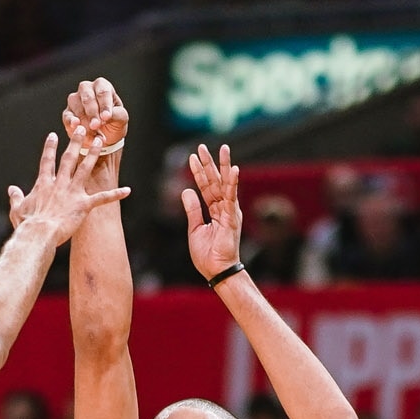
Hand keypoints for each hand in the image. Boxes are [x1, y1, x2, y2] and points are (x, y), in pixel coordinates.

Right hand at [6, 131, 128, 240]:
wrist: (38, 234)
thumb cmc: (26, 225)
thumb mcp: (17, 209)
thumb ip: (16, 197)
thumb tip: (11, 189)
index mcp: (43, 184)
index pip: (47, 161)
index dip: (50, 148)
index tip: (53, 135)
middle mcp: (59, 183)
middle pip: (69, 158)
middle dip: (76, 141)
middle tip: (83, 127)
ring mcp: (72, 193)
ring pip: (85, 168)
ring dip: (94, 154)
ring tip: (101, 140)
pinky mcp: (83, 205)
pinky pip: (102, 199)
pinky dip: (115, 195)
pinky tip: (128, 191)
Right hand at [62, 77, 127, 155]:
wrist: (104, 137)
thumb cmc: (114, 122)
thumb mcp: (121, 118)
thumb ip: (116, 115)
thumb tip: (106, 116)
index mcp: (102, 86)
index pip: (103, 92)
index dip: (104, 105)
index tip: (106, 117)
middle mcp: (87, 89)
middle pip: (88, 97)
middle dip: (92, 113)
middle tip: (96, 125)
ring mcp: (75, 100)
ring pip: (77, 107)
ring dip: (85, 122)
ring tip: (93, 134)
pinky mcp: (67, 113)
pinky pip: (67, 116)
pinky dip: (72, 123)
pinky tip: (78, 128)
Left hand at [182, 143, 241, 279]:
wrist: (216, 271)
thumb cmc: (207, 255)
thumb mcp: (194, 229)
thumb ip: (192, 209)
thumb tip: (186, 190)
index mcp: (215, 210)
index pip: (206, 187)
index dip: (198, 173)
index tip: (191, 158)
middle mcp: (224, 208)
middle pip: (215, 181)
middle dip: (209, 164)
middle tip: (202, 147)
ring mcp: (229, 211)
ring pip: (224, 184)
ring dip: (223, 166)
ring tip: (223, 148)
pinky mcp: (232, 218)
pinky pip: (232, 198)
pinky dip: (232, 183)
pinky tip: (233, 169)